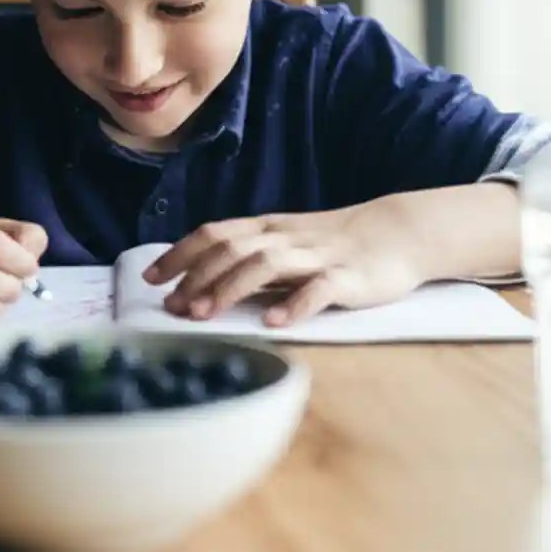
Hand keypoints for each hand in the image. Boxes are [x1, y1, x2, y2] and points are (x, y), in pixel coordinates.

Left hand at [143, 197, 429, 326]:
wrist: (400, 232)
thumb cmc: (335, 245)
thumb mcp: (286, 245)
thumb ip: (249, 261)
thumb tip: (198, 286)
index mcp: (268, 228)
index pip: (215, 233)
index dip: (180, 254)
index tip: (150, 278)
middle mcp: (286, 237)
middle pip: (232, 249)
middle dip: (196, 278)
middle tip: (171, 307)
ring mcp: (317, 256)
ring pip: (265, 264)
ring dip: (228, 289)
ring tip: (202, 315)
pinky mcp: (349, 277)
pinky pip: (318, 289)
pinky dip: (294, 305)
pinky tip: (272, 323)